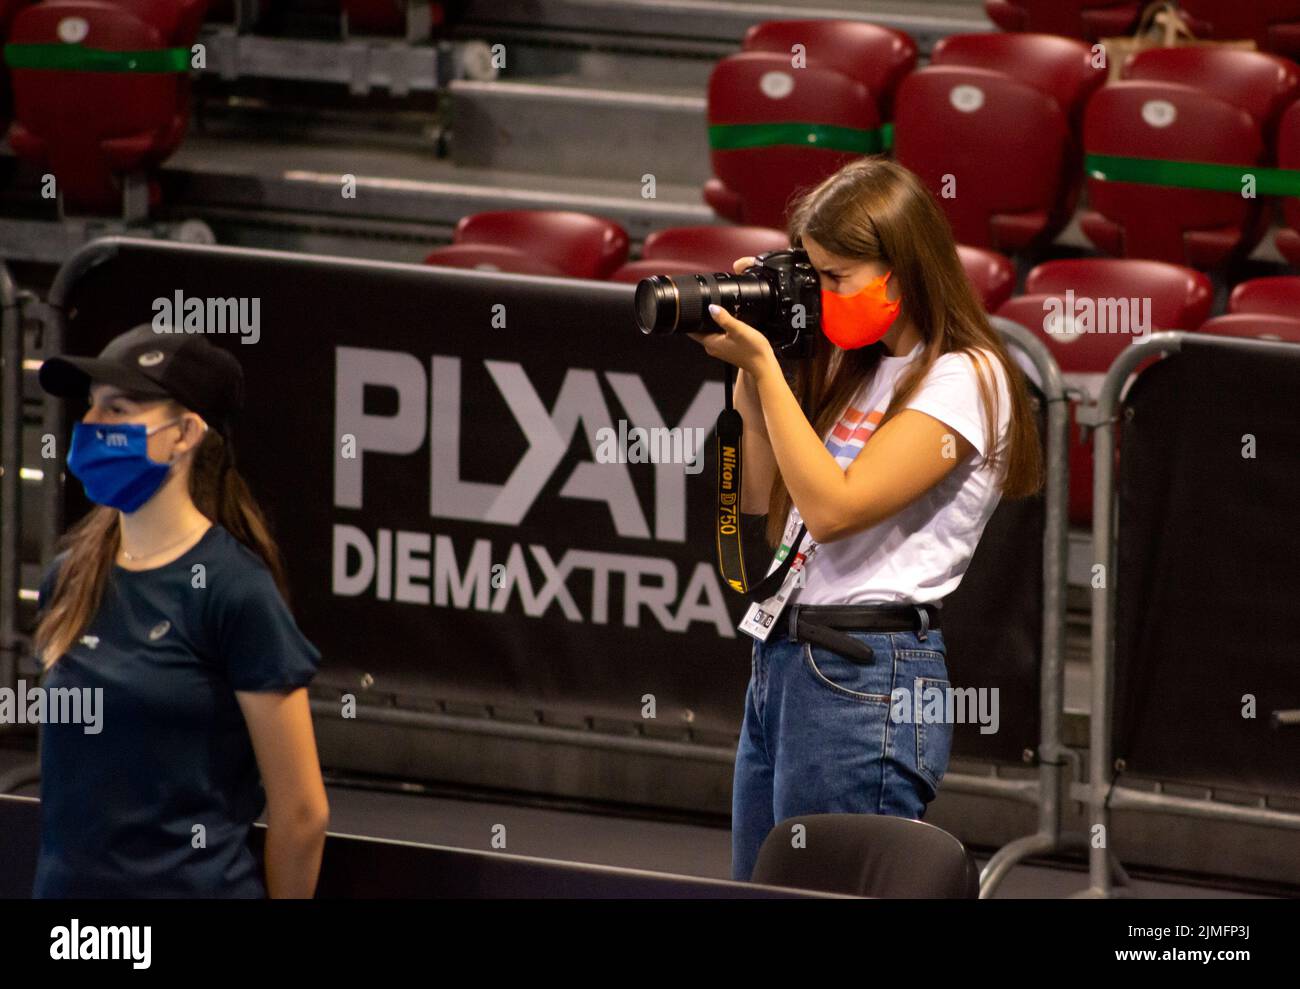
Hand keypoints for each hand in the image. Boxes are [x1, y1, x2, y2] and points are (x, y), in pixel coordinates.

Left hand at [686, 256, 777, 379]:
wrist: (763, 365)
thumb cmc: (752, 350)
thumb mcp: (738, 329)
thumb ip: (724, 318)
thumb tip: (711, 308)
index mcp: (711, 343)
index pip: (692, 332)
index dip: (689, 320)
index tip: (689, 310)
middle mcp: (712, 348)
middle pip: (700, 332)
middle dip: (700, 320)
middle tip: (702, 307)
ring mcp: (719, 350)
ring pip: (709, 334)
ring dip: (710, 325)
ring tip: (715, 313)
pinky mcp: (727, 350)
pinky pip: (718, 337)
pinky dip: (719, 330)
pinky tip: (727, 324)